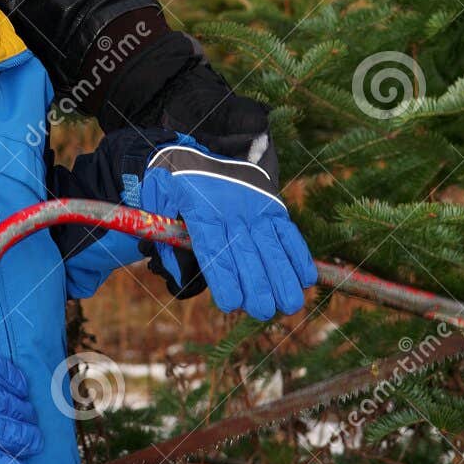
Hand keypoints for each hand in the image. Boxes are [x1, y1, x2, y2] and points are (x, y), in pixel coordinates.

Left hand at [135, 133, 316, 320]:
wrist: (198, 151)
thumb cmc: (174, 186)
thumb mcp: (157, 203)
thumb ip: (165, 240)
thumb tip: (178, 276)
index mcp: (200, 210)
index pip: (214, 249)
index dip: (224, 278)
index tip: (232, 303)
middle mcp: (231, 210)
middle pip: (246, 252)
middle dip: (258, 285)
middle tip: (265, 311)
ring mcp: (254, 207)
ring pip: (271, 245)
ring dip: (283, 276)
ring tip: (290, 305)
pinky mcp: (271, 205)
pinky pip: (287, 231)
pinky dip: (299, 253)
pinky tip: (306, 278)